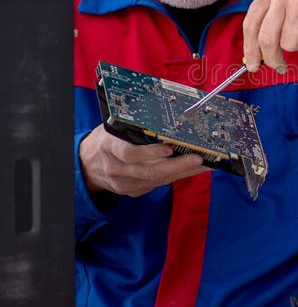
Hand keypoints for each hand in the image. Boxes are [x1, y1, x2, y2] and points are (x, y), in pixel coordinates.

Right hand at [79, 124, 208, 197]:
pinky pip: (156, 185)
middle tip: (197, 158)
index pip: (129, 153)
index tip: (169, 149)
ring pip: (156, 180)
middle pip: (148, 171)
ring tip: (202, 163)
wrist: (86, 164)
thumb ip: (132, 125)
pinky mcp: (131, 191)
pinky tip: (189, 169)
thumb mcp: (112, 127)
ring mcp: (123, 183)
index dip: (149, 153)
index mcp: (109, 147)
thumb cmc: (105, 140)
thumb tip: (162, 115)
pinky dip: (174, 176)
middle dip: (177, 166)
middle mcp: (115, 168)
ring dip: (182, 172)